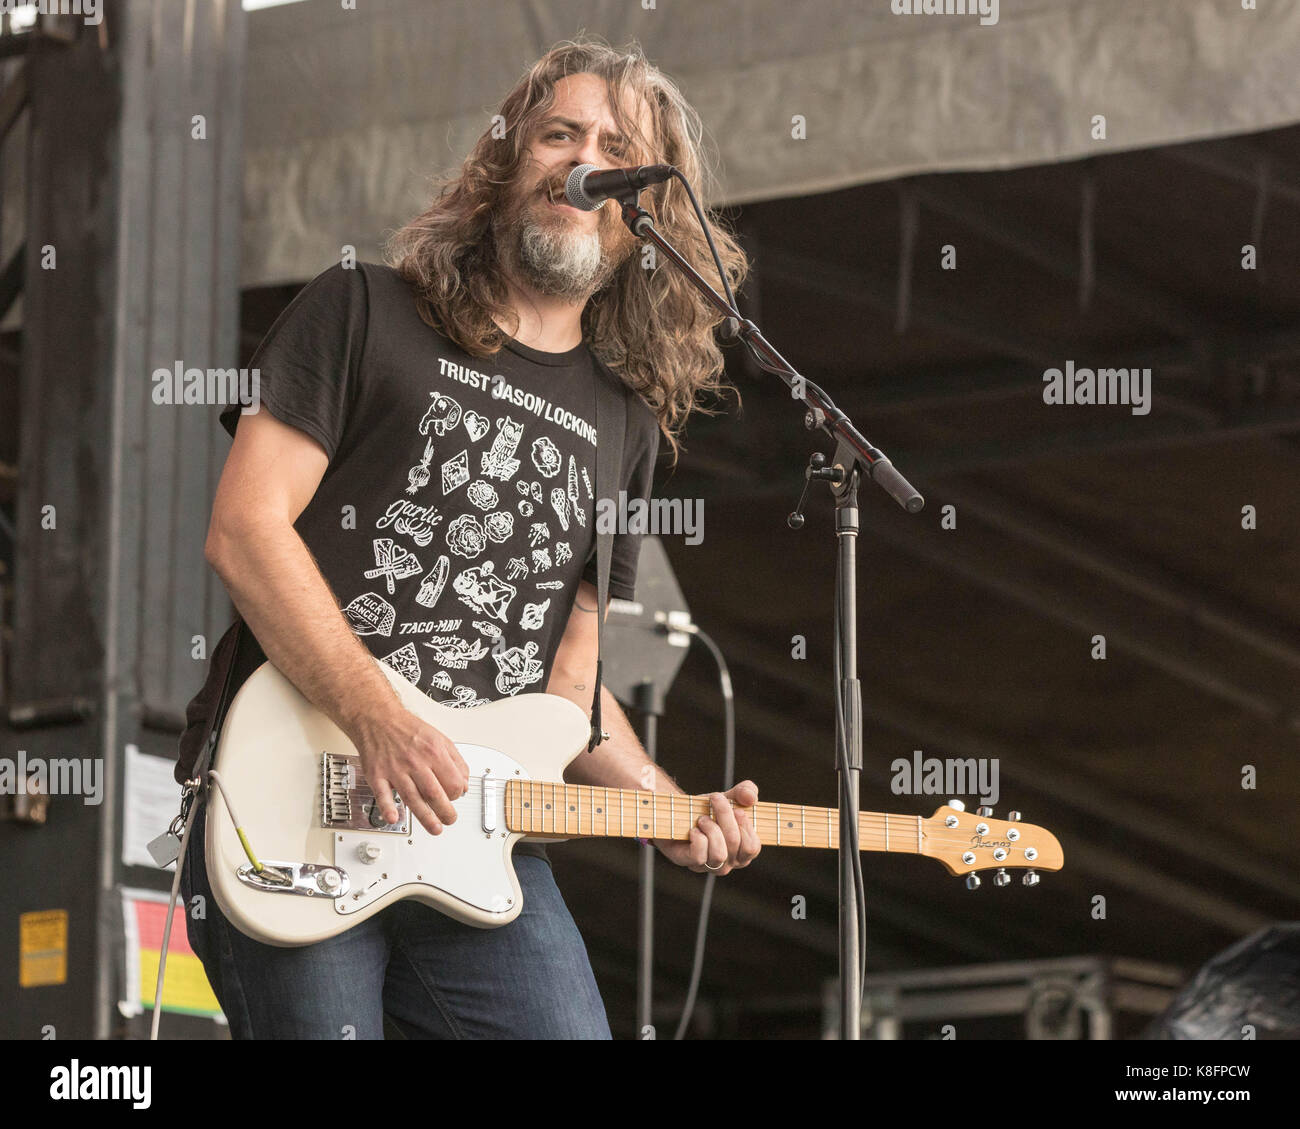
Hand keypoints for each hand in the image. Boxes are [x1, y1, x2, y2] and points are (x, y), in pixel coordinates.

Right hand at [350, 706, 469, 835]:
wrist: (378, 719)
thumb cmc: (408, 730)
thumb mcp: (440, 739)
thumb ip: (456, 761)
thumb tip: (465, 783)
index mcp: (433, 752)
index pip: (452, 781)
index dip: (457, 793)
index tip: (456, 797)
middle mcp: (415, 761)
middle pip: (434, 793)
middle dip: (445, 811)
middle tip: (450, 820)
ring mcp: (395, 769)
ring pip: (412, 798)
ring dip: (424, 817)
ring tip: (435, 828)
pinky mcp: (377, 774)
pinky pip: (382, 794)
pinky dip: (387, 807)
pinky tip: (394, 818)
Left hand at [654, 781, 760, 875]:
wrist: (680, 812)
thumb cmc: (710, 809)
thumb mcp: (730, 797)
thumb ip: (746, 792)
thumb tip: (751, 797)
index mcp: (743, 852)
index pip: (752, 847)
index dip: (745, 826)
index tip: (735, 808)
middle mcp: (729, 863)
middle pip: (734, 842)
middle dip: (724, 815)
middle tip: (715, 799)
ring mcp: (710, 866)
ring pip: (719, 853)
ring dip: (711, 829)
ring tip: (703, 818)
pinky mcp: (691, 863)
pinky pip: (699, 856)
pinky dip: (697, 838)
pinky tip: (694, 830)